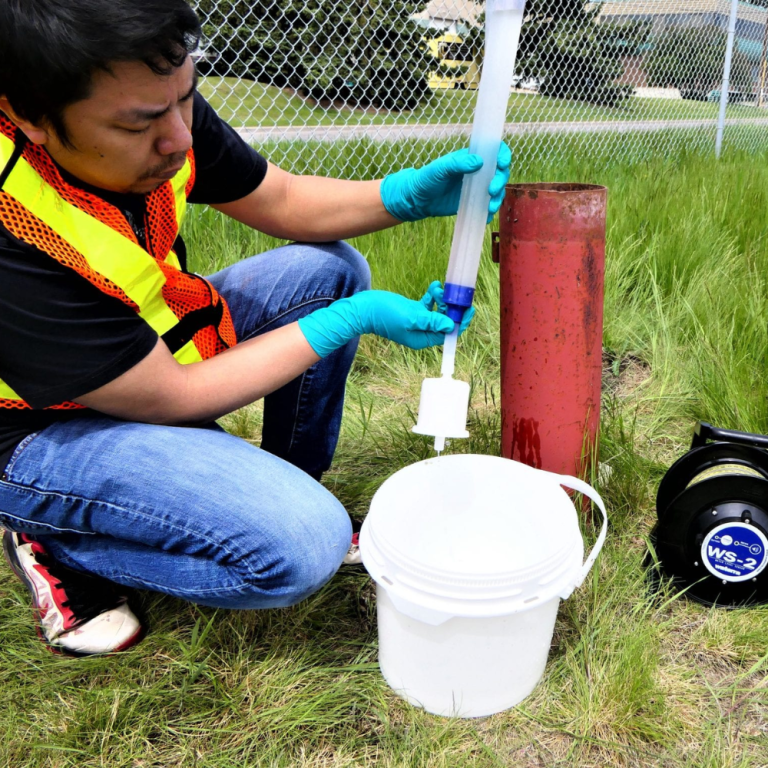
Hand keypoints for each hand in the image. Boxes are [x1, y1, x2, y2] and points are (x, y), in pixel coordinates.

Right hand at [298, 283, 474, 357]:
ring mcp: (417, 322)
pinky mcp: (412, 311)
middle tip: (453, 294)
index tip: (469, 308)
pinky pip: (429, 305)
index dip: (461, 322)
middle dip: (451, 308)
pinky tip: (434, 286)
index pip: (448, 334)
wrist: (364, 309)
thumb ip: (432, 321)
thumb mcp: (411, 317)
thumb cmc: (385, 315)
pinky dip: (433, 296)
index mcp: (423, 339)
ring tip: (437, 289)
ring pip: (438, 312)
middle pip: (445, 322)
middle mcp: (422, 332)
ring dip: (441, 300)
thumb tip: (452, 325)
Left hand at [379, 143, 511, 223]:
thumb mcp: (440, 168)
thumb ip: (457, 164)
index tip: (501, 164)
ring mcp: (476, 188)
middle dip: (500, 181)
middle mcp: (477, 172)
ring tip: (490, 207)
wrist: (418, 200)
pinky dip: (489, 212)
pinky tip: (485, 216)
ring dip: (497, 198)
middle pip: (499, 173)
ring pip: (496, 191)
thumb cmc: (426, 179)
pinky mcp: (473, 203)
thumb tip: (479, 162)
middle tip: (491, 190)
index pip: (494, 151)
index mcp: (471, 158)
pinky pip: (487, 206)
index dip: (502, 155)